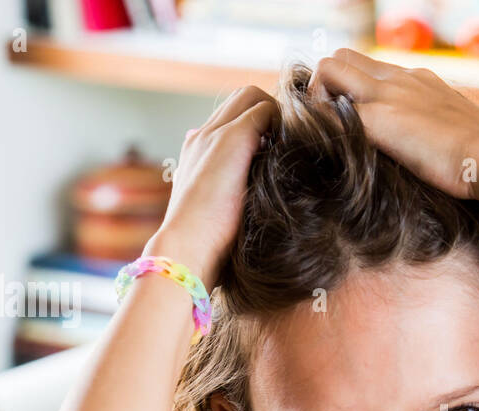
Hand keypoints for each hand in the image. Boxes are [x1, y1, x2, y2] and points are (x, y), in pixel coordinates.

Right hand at [145, 85, 279, 289]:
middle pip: (242, 98)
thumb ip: (227, 192)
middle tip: (287, 144)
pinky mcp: (232, 137)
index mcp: (197, 150)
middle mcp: (203, 135)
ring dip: (276, 115)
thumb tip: (239, 189)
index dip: (257, 124)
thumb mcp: (218, 212)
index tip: (274, 151)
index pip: (231, 116)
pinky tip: (291, 150)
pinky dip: (282, 122)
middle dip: (269, 114)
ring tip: (288, 147)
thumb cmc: (206, 242)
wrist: (187, 247)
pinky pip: (266, 108)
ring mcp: (215, 133)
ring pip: (252, 95)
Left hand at [308, 48, 478, 201]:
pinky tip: (328, 148)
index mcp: (419, 79)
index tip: (350, 116)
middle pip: (342, 57)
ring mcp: (387, 96)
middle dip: (327, 85)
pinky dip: (321, 125)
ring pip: (329, 68)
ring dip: (318, 97)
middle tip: (333, 122)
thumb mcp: (458, 130)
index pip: (368, 66)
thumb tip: (431, 147)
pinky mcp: (379, 122)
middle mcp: (399, 79)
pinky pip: (329, 111)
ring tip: (330, 132)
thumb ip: (437, 127)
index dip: (350, 87)